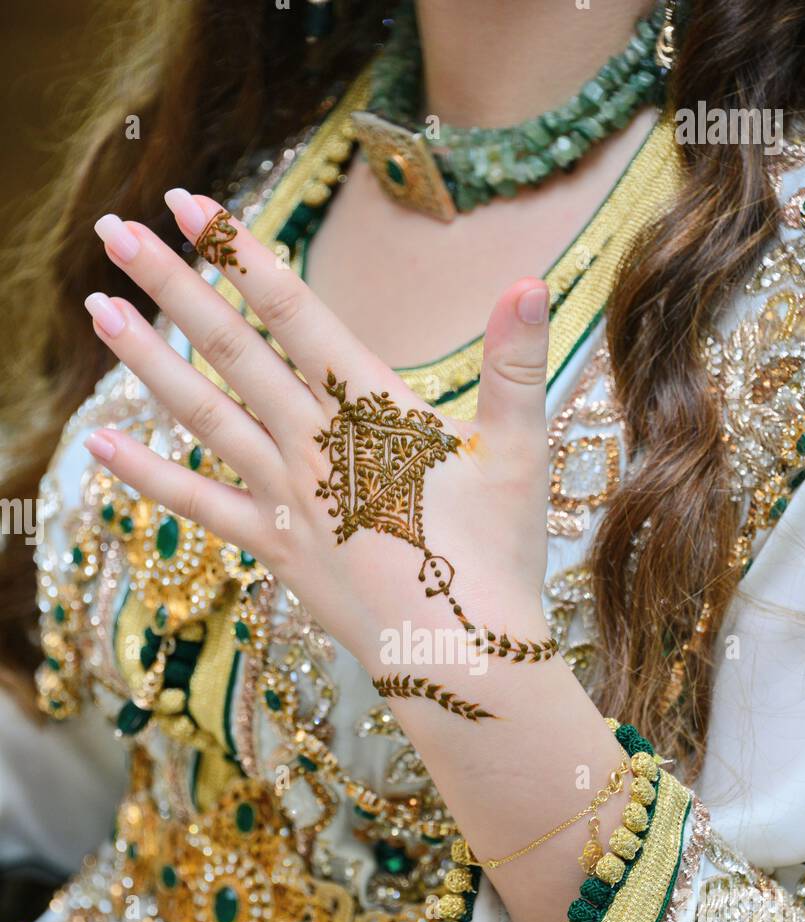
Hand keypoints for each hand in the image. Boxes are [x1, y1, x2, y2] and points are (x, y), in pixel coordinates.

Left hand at [84, 192, 552, 678]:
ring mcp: (288, 498)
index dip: (238, 252)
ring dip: (147, 362)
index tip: (188, 204)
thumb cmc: (498, 556)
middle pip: (231, 351)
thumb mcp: (518, 453)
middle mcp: (315, 445)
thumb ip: (515, 364)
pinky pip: (201, 509)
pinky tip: (101, 446)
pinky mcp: (276, 548)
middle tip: (115, 231)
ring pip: (204, 416)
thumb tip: (530, 281)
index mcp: (372, 409)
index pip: (293, 312)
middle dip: (172, 285)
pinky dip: (150, 479)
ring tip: (96, 310)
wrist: (462, 656)